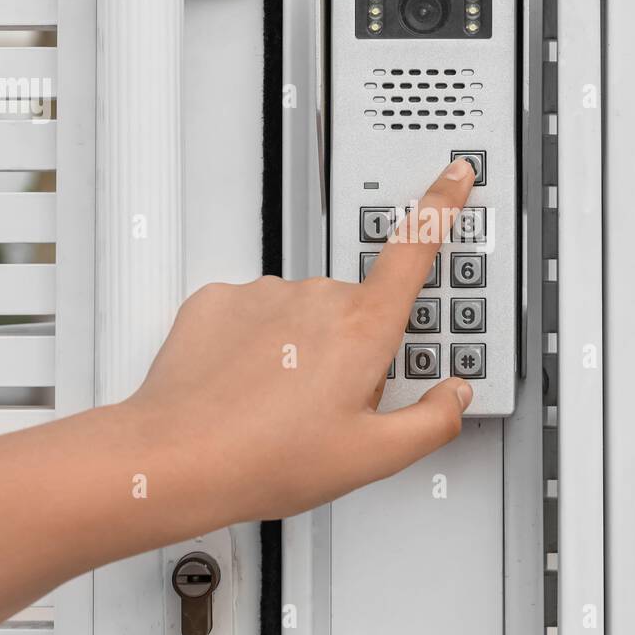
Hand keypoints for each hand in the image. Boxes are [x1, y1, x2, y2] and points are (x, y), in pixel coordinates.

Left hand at [121, 157, 477, 529]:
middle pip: (356, 311)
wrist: (178, 458)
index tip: (455, 176)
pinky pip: (255, 315)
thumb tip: (453, 397)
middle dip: (353, 350)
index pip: (415, 248)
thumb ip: (431, 421)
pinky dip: (257, 344)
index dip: (442, 206)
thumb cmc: (266, 458)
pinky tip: (247, 387)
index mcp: (363, 327)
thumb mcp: (373, 457)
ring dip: (302, 349)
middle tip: (329, 408)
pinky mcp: (219, 300)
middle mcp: (317, 297)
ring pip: (303, 314)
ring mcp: (265, 294)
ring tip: (279, 407)